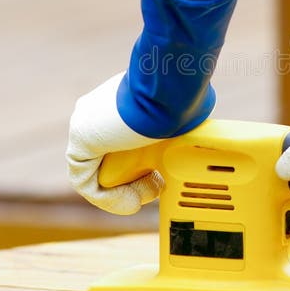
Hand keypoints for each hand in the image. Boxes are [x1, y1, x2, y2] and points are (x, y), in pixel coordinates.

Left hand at [67, 0, 240, 214]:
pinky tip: (133, 200)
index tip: (163, 174)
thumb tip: (209, 100)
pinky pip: (87, 183)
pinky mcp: (80, 142)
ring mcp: (84, 127)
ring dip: (125, 190)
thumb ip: (184, 107)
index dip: (140, 166)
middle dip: (135, 179)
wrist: (169, 90)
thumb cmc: (181, 93)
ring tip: (150, 191)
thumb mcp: (184, 104)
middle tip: (160, 184)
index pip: (116, 144)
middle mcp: (93, 114)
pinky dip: (110, 197)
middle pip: (106, 161)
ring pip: (96, 174)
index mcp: (112, 105)